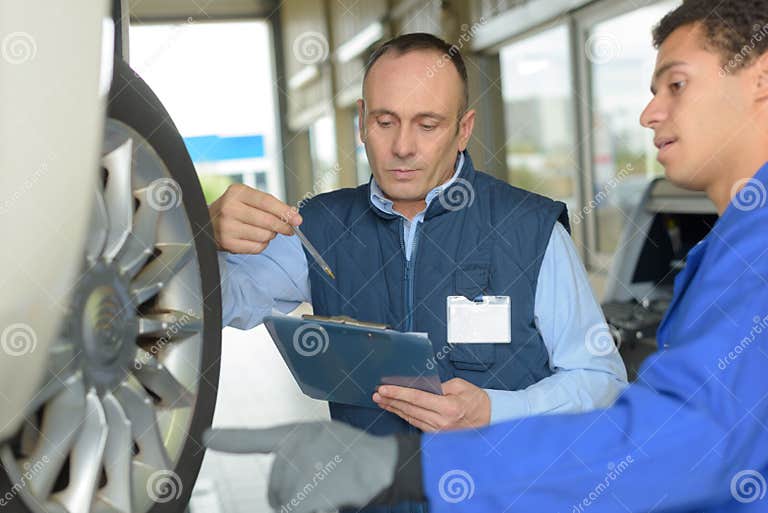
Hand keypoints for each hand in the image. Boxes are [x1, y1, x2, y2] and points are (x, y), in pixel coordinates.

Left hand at [203, 421, 396, 512]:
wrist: (385, 464)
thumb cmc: (358, 456)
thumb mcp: (325, 442)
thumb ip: (298, 455)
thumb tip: (281, 488)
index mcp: (297, 434)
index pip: (257, 437)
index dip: (230, 439)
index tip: (207, 436)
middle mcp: (294, 447)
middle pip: (276, 490)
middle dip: (293, 498)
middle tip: (325, 486)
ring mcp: (300, 467)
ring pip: (285, 505)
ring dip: (305, 506)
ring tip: (332, 491)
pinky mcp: (308, 489)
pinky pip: (296, 510)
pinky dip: (312, 508)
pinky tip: (329, 503)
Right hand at [208, 183, 300, 253]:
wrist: (207, 222)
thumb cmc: (234, 209)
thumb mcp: (248, 198)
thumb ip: (270, 204)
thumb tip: (293, 215)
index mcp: (237, 192)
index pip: (267, 202)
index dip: (285, 211)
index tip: (298, 219)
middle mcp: (230, 208)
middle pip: (268, 221)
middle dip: (283, 226)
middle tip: (289, 229)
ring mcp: (227, 227)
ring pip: (264, 235)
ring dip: (270, 235)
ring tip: (264, 230)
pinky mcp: (228, 243)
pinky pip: (257, 247)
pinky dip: (262, 244)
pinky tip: (255, 238)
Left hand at [373, 378, 490, 431]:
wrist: (489, 418)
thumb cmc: (476, 401)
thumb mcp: (459, 385)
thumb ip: (439, 385)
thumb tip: (421, 386)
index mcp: (448, 407)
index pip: (416, 398)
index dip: (398, 393)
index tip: (384, 389)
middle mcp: (441, 421)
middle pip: (409, 409)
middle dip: (391, 400)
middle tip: (377, 394)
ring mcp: (439, 430)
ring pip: (410, 418)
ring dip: (394, 409)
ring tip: (382, 401)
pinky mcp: (437, 434)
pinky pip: (416, 423)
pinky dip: (404, 415)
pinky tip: (396, 409)